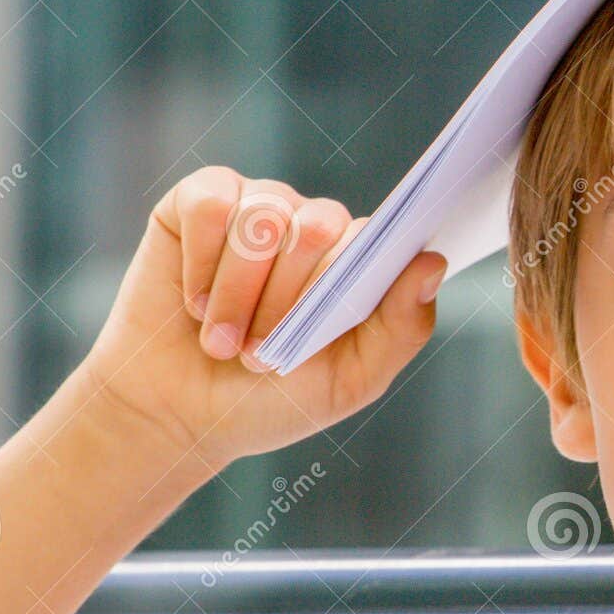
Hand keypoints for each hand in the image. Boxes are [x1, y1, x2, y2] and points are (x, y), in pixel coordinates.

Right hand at [75, 165, 447, 472]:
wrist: (179, 413)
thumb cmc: (272, 399)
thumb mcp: (350, 381)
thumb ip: (401, 327)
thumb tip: (433, 261)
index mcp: (357, 262)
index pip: (373, 243)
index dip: (337, 291)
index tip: (306, 337)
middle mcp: (312, 224)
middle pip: (318, 228)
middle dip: (283, 303)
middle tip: (257, 353)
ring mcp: (260, 206)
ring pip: (262, 220)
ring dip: (237, 295)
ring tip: (221, 341)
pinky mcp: (202, 200)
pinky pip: (212, 204)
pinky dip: (201, 263)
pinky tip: (194, 301)